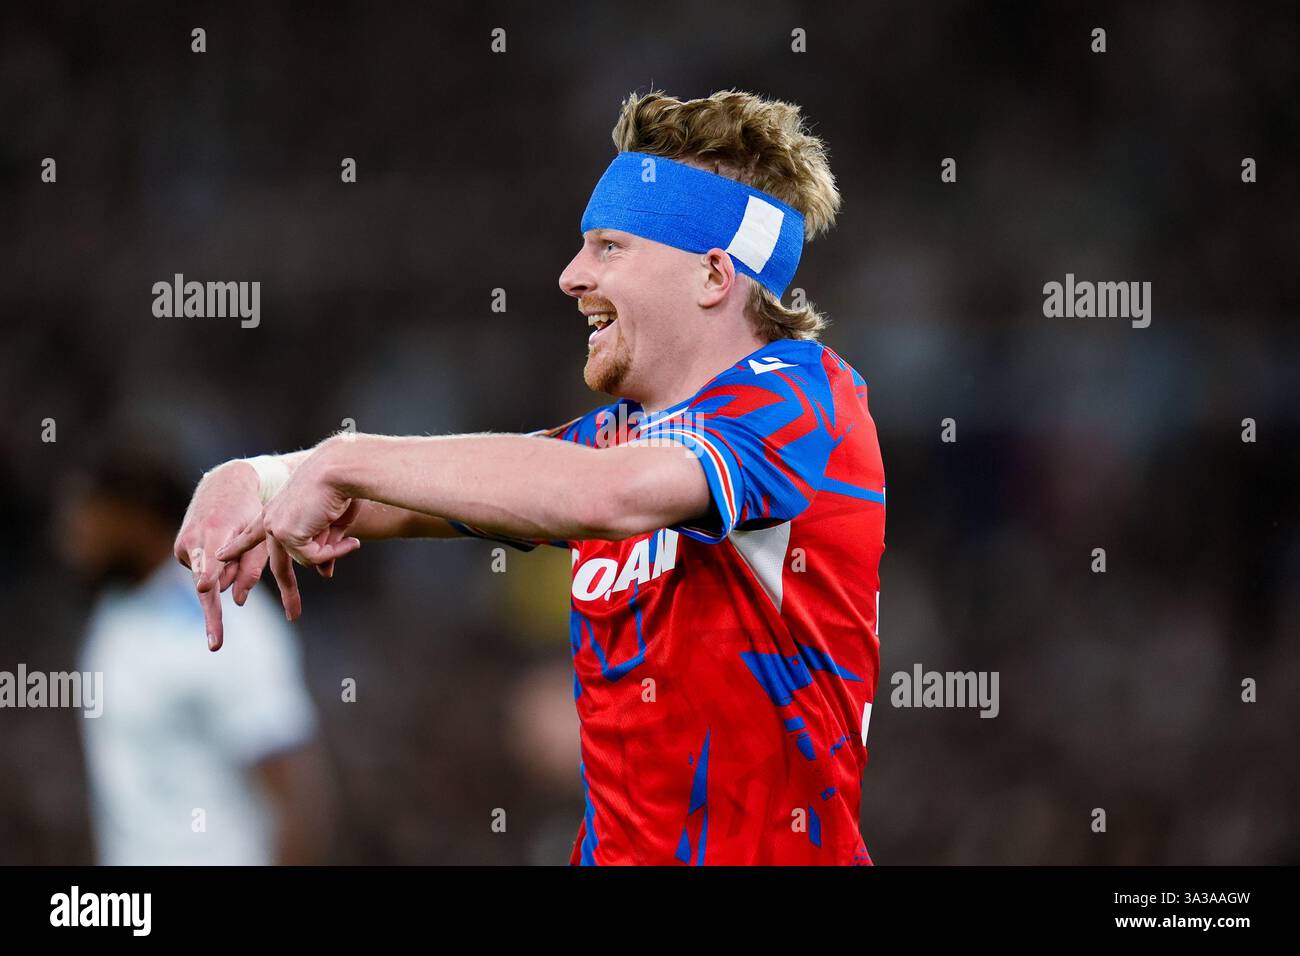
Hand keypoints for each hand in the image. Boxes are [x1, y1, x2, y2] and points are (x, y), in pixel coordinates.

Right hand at [174, 460, 269, 650]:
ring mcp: (184, 546)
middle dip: (211, 614)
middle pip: (204, 583)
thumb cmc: (248, 508)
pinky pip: (203, 570)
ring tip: (233, 541)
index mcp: (216, 531)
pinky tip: (221, 543)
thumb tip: (240, 602)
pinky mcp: (180, 550)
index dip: (209, 572)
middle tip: (216, 644)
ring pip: (207, 578)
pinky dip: (215, 567)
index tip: (204, 585)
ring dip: (224, 575)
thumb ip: (251, 565)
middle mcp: (194, 540)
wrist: (223, 483)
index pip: (212, 557)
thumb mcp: (257, 531)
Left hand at [216, 445, 360, 621]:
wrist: (338, 470)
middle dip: (289, 591)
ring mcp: (274, 526)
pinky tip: (348, 542)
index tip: (220, 556)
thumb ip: (326, 547)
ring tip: (350, 543)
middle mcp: (271, 519)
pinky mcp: (283, 532)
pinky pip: (313, 558)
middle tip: (293, 614)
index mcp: (278, 511)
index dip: (236, 547)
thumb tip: (324, 574)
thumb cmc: (342, 488)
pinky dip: (334, 552)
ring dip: (332, 553)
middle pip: (278, 564)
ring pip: (306, 560)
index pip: (252, 534)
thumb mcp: (333, 523)